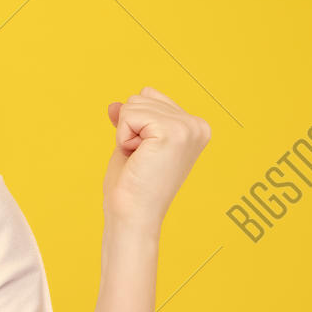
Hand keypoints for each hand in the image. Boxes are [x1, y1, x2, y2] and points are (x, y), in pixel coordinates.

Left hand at [102, 87, 210, 234]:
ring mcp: (188, 128)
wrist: (132, 215)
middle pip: (141, 97)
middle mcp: (197, 125)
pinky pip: (129, 115)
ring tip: (140, 160)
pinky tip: (137, 157)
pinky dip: (123, 137)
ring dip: (126, 134)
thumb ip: (129, 120)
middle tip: (140, 159)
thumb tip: (114, 104)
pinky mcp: (172, 132)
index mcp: (195, 127)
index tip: (144, 153)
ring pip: (134, 104)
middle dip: (129, 128)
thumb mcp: (132, 143)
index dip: (134, 125)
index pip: (149, 96)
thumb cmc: (132, 186)